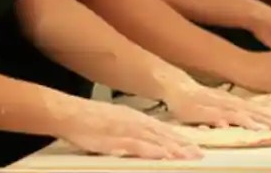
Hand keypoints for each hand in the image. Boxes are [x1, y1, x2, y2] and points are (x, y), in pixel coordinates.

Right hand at [60, 98, 201, 159]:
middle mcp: (136, 122)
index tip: (193, 147)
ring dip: (173, 149)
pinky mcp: (116, 139)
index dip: (179, 139)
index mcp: (136, 118)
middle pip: (164, 135)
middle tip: (199, 154)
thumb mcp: (116, 122)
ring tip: (188, 156)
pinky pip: (138, 146)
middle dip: (183, 145)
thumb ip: (132, 131)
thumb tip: (145, 139)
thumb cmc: (90, 120)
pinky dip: (152, 150)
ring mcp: (127, 130)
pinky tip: (163, 155)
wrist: (71, 114)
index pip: (163, 130)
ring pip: (156, 140)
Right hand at [163, 80, 270, 131]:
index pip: (265, 111)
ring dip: (250, 121)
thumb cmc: (204, 100)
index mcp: (240, 104)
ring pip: (238, 115)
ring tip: (263, 128)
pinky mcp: (202, 112)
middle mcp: (233, 104)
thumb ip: (245, 113)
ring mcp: (218, 107)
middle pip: (257, 113)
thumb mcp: (228, 106)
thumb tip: (265, 120)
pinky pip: (212, 116)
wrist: (180, 88)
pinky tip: (225, 125)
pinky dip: (219, 120)